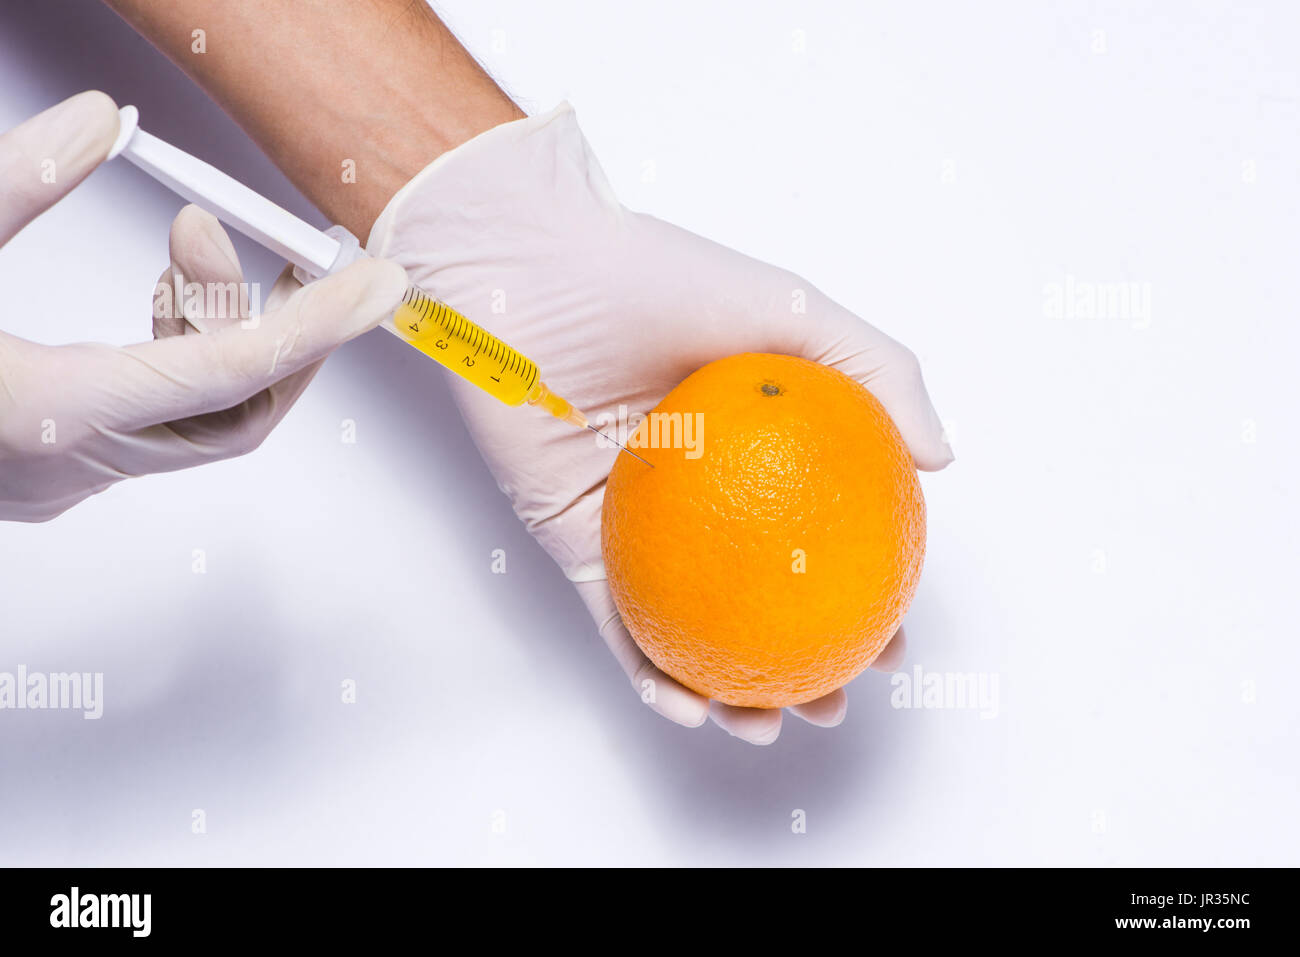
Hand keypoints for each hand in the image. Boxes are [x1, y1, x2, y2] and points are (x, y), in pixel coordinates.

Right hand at [0, 92, 406, 521]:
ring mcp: (63, 479)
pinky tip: (158, 295)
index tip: (383, 283)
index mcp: (47, 416)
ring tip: (190, 240)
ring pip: (200, 420)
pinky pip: (159, 420)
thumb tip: (102, 122)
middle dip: (274, 325)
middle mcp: (71, 464)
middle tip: (276, 242)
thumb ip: (11, 184)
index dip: (316, 325)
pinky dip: (177, 355)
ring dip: (217, 330)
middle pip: (235, 412)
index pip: (229, 377)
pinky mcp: (51, 469)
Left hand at [367, 105, 953, 743]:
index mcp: (751, 452)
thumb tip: (944, 461)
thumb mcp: (797, 312)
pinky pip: (613, 623)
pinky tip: (686, 707)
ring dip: (724, 694)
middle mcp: (697, 497)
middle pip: (754, 600)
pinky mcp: (572, 540)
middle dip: (795, 668)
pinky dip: (647, 673)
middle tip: (832, 704)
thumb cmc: (663, 279)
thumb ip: (880, 373)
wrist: (536, 274)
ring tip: (764, 728)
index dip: (858, 601)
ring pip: (684, 630)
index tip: (891, 643)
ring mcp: (635, 526)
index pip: (816, 541)